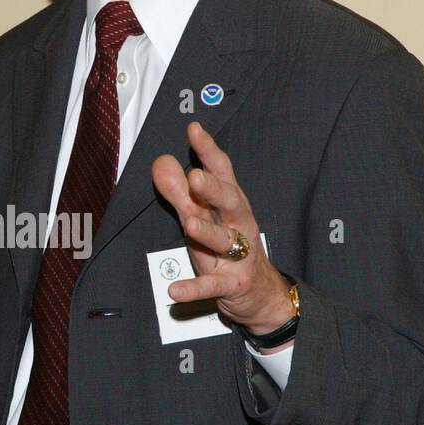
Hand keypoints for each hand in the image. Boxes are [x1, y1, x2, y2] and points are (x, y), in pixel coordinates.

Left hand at [152, 120, 294, 342]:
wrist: (261, 294)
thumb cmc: (229, 248)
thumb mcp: (204, 217)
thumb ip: (181, 192)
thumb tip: (162, 161)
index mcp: (232, 204)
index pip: (222, 172)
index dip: (208, 151)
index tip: (194, 130)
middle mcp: (239, 225)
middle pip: (230, 202)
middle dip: (214, 189)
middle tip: (195, 176)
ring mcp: (239, 256)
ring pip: (224, 241)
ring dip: (207, 232)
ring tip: (190, 223)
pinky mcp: (233, 284)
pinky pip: (212, 286)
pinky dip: (194, 288)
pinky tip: (175, 290)